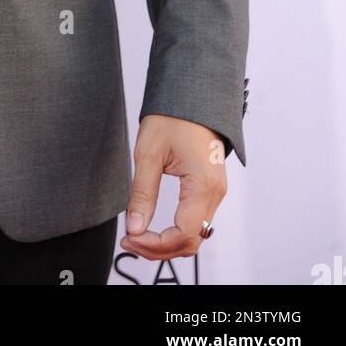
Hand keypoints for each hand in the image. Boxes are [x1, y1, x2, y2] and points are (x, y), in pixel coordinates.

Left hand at [119, 114, 226, 260]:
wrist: (193, 96)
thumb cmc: (173, 116)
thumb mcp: (148, 153)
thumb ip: (142, 194)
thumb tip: (134, 227)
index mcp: (203, 185)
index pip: (183, 234)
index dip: (155, 244)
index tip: (130, 238)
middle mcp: (216, 193)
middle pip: (191, 241)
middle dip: (158, 249)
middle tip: (129, 241)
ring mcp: (216, 192)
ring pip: (195, 235)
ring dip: (167, 243)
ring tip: (137, 236)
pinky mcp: (210, 189)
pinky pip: (196, 222)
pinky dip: (175, 231)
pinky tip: (153, 228)